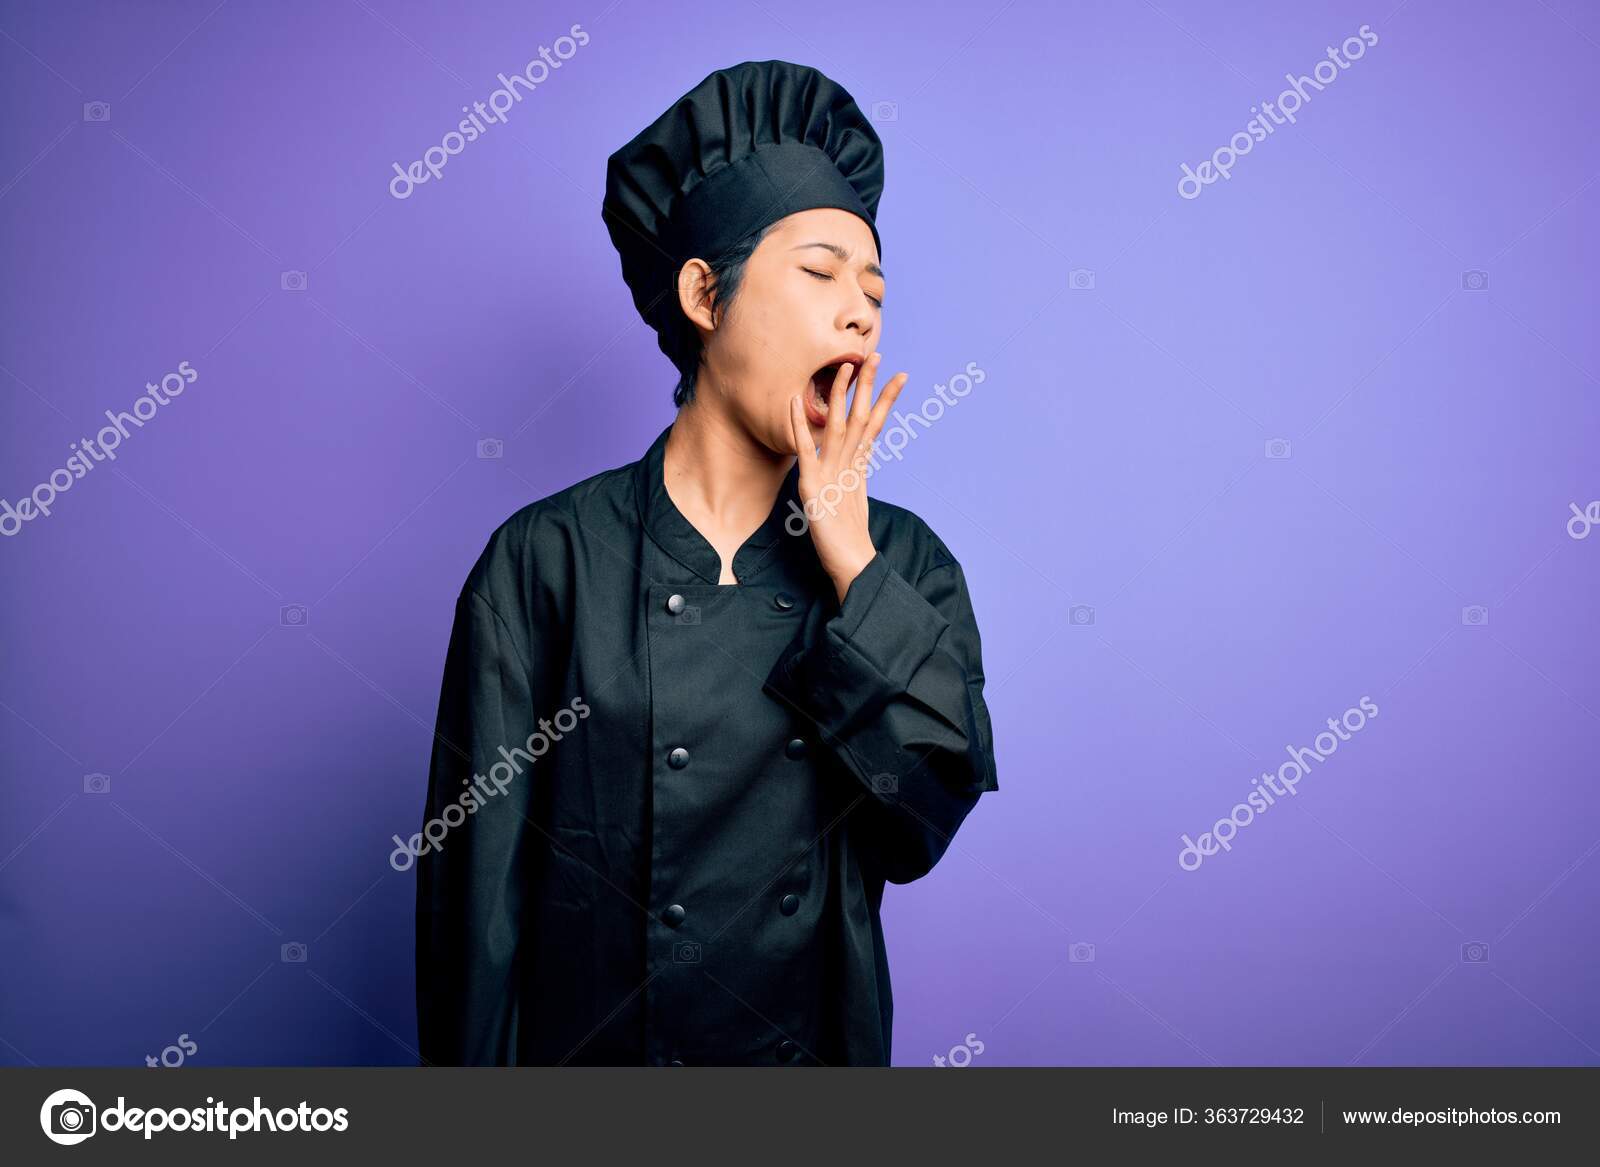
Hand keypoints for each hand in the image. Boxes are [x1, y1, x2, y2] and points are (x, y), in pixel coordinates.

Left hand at [788, 352, 908, 603]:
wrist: (852, 566)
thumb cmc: (849, 541)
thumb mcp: (850, 505)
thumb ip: (851, 483)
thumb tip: (853, 470)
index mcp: (859, 468)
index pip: (873, 425)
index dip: (883, 400)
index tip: (896, 376)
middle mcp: (849, 465)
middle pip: (860, 417)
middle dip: (868, 385)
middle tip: (875, 354)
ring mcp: (833, 473)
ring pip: (838, 425)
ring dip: (840, 394)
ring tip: (846, 365)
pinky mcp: (814, 485)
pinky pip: (804, 448)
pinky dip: (799, 424)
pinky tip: (796, 400)